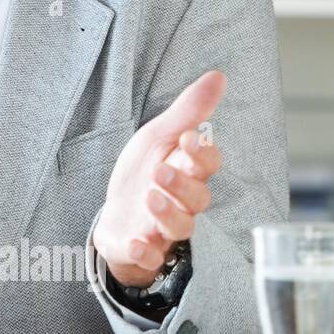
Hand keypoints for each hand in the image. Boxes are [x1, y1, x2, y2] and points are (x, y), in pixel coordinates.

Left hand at [92, 70, 225, 288]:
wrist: (115, 214)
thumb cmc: (143, 173)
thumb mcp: (158, 137)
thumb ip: (188, 112)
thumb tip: (218, 76)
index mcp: (187, 172)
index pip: (208, 166)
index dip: (203, 155)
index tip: (189, 139)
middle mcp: (181, 203)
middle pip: (197, 199)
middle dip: (182, 185)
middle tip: (161, 171)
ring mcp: (162, 229)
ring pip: (179, 228)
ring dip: (167, 214)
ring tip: (150, 197)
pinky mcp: (141, 250)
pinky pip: (149, 258)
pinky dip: (144, 253)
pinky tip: (135, 244)